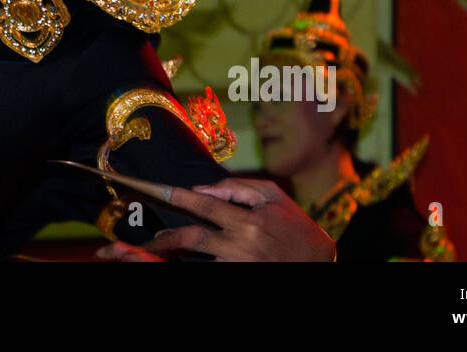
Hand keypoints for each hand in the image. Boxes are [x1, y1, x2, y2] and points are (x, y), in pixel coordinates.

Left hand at [95, 177, 335, 261]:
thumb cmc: (297, 229)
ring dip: (172, 256)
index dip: (179, 196)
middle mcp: (241, 245)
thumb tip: (203, 189)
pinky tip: (177, 262)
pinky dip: (192, 267)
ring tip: (150, 253)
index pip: (205, 205)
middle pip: (191, 238)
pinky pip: (208, 273)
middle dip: (164, 237)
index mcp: (249, 220)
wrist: (320, 266)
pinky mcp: (241, 278)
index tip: (159, 190)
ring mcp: (240, 266)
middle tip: (145, 236)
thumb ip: (239, 188)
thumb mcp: (274, 198)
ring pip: (196, 261)